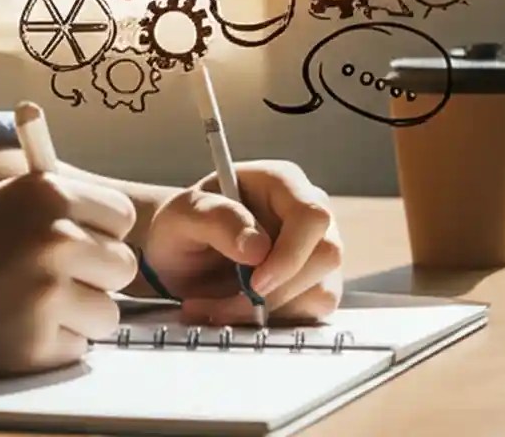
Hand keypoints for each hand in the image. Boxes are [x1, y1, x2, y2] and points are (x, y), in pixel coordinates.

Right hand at [0, 172, 136, 379]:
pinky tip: (7, 331)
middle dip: (94, 276)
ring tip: (24, 307)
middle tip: (50, 281)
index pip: (121, 217)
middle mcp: (54, 240)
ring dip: (77, 316)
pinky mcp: (35, 347)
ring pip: (106, 314)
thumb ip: (53, 209)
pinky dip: (51, 347)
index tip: (78, 242)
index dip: (100, 232)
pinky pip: (76, 349)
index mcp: (46, 194)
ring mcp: (47, 296)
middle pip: (122, 266)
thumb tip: (113, 229)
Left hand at [140, 160, 342, 324]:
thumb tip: (258, 247)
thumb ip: (216, 220)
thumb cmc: (182, 227)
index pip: (311, 215)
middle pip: (325, 256)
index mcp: (281, 182)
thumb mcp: (182, 217)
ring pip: (321, 290)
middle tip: (221, 306)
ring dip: (267, 311)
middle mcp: (307, 214)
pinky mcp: (314, 284)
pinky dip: (272, 322)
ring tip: (215, 309)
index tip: (254, 284)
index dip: (290, 254)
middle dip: (275, 292)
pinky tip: (236, 314)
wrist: (179, 258)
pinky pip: (312, 312)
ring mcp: (315, 250)